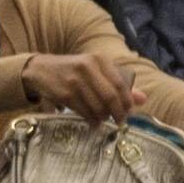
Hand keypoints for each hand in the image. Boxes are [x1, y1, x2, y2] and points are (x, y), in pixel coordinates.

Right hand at [18, 48, 137, 121]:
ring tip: (105, 121)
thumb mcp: (96, 71)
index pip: (120, 84)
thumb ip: (119, 83)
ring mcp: (75, 81)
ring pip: (98, 106)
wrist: (41, 69)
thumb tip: (143, 99)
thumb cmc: (73, 71)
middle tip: (120, 122)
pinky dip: (92, 120)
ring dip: (104, 118)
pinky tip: (93, 122)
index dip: (127, 102)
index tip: (129, 113)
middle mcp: (88, 68)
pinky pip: (84, 111)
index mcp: (99, 60)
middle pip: (111, 97)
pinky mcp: (65, 93)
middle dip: (118, 113)